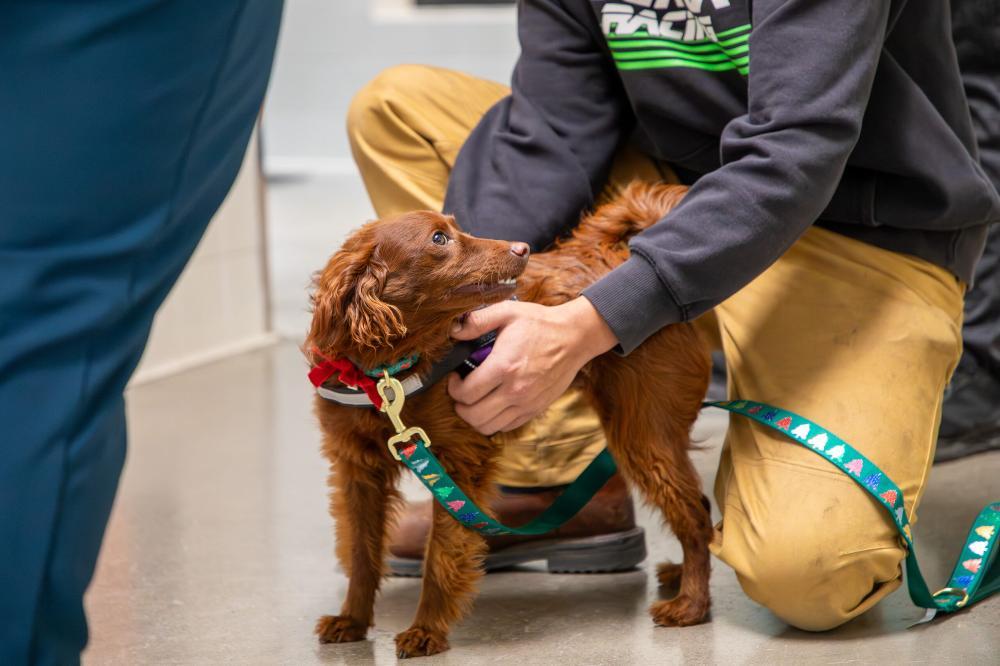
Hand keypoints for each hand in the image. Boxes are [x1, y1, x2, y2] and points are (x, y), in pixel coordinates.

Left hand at [447, 297, 617, 434]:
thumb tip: (453, 331)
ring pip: (488, 426)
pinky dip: (494, 420)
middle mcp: (515, 390)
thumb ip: (477, 320)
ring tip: (474, 400)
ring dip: (474, 417)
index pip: (466, 393)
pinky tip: (493, 404)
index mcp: (504, 366)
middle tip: (461, 392)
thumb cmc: (540, 323)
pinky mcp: (536, 409)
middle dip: (459, 406)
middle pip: (473, 415)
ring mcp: (526, 403)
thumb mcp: (508, 311)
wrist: (574, 337)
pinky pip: (506, 426)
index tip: (455, 378)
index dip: (453, 388)